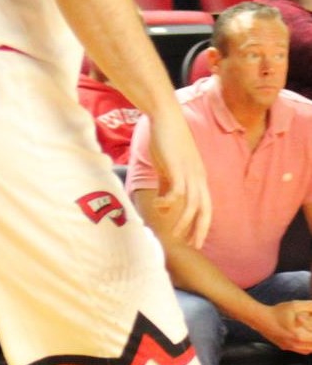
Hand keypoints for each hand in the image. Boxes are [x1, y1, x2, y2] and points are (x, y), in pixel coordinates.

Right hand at [147, 112, 210, 247]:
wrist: (166, 118)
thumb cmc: (166, 140)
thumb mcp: (169, 166)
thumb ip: (168, 183)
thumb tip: (164, 201)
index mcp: (198, 178)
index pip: (205, 207)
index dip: (201, 225)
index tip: (194, 241)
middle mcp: (198, 178)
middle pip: (204, 210)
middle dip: (199, 229)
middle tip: (192, 246)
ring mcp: (189, 173)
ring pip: (192, 204)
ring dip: (183, 221)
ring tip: (173, 234)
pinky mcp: (178, 167)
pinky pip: (177, 190)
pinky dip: (170, 202)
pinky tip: (160, 207)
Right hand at [259, 301, 311, 353]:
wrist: (260, 318)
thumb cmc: (277, 312)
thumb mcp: (295, 305)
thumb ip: (310, 306)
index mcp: (300, 336)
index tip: (311, 320)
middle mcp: (295, 344)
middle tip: (310, 328)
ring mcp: (290, 347)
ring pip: (310, 349)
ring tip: (309, 333)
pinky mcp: (285, 347)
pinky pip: (303, 351)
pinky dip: (307, 347)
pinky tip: (305, 338)